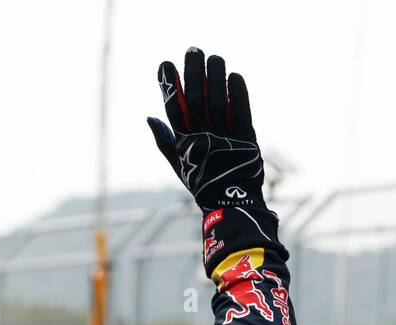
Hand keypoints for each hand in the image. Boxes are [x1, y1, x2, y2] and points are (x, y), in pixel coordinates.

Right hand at [148, 48, 261, 210]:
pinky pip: (241, 111)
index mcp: (184, 143)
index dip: (169, 85)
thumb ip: (164, 140)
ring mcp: (225, 138)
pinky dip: (238, 92)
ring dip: (215, 76)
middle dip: (193, 71)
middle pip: (195, 98)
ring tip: (214, 57)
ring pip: (218, 100)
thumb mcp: (179, 163)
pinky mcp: (246, 140)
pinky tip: (234, 75)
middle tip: (193, 50)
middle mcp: (203, 138)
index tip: (166, 64)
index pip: (173, 108)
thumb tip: (149, 117)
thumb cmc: (202, 181)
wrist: (231, 203)